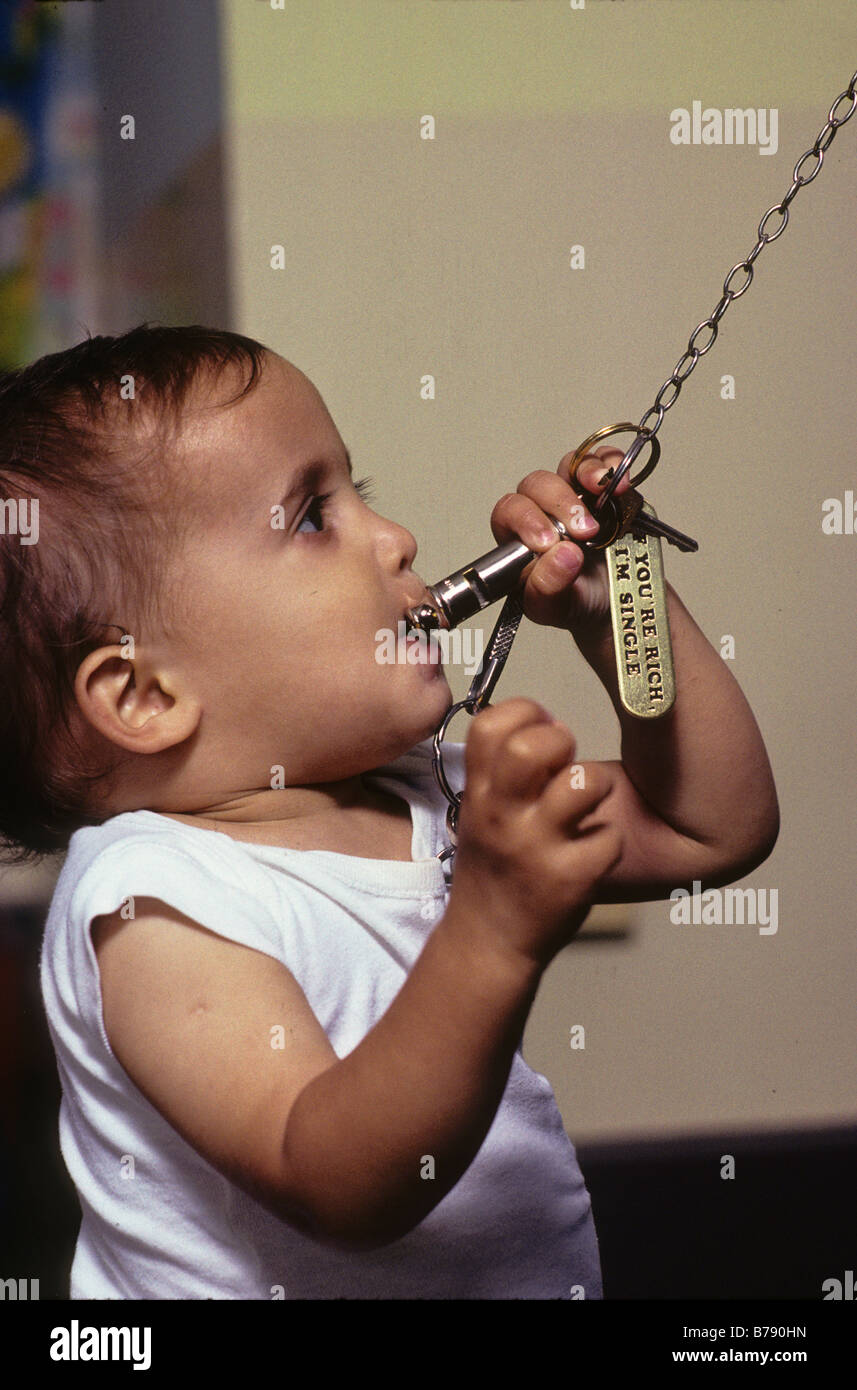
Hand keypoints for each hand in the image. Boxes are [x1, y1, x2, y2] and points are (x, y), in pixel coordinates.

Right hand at [448, 698, 621, 970]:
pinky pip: (610, 837)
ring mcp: (537, 848)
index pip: (490, 724)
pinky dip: (609, 842)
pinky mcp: (572, 879)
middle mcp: (502, 816)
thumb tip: (550, 725)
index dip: (525, 713)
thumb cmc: (494, 868)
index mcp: (479, 793)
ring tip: (590, 804)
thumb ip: (504, 769)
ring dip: (597, 785)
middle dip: (559, 740)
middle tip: (566, 763)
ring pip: (584, 783)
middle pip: (530, 747)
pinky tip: (593, 851)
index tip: (541, 728)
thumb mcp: (480, 812)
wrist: (489, 941)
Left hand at [489, 446, 633, 628]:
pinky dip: (612, 464)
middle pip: (537, 483)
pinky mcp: (607, 489)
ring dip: (587, 473)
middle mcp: (544, 511)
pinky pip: (604, 460)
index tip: (549, 542)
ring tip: (608, 493)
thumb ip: (548, 588)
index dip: (526, 519)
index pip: (508, 511)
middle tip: (585, 531)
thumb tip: (563, 555)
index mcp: (519, 538)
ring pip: (569, 464)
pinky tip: (621, 483)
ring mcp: (576, 496)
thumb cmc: (576, 603)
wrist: (617, 606)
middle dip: (560, 502)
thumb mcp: (554, 608)